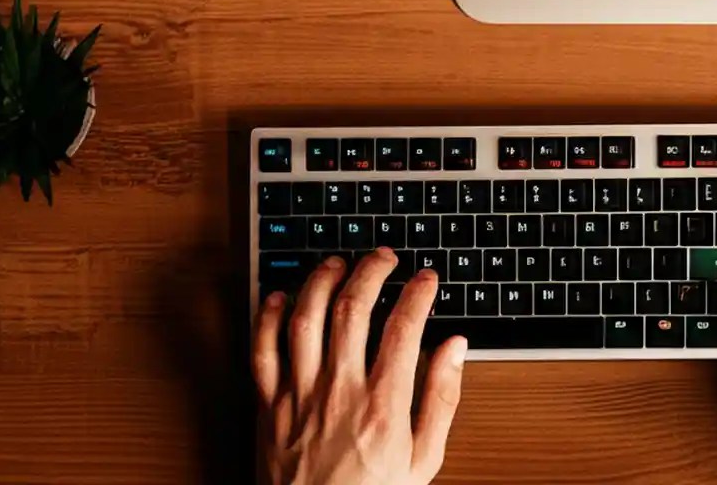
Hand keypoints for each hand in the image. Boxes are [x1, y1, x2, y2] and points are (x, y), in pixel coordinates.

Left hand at [253, 248, 467, 484]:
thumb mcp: (424, 460)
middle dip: (372, 271)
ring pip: (305, 319)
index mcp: (382, 406)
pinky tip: (281, 297)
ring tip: (337, 263)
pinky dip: (267, 317)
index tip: (426, 279)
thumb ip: (441, 399)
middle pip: (354, 310)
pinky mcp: (268, 406)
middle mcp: (338, 392)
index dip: (418, 294)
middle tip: (384, 258)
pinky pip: (262, 350)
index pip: (404, 329)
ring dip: (321, 281)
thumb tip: (455, 349)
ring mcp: (298, 396)